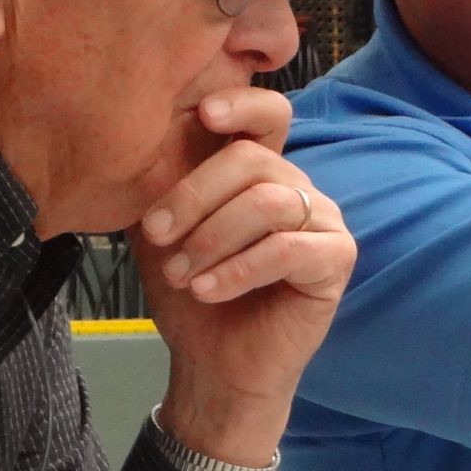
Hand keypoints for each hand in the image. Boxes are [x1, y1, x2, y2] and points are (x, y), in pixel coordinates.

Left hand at [133, 87, 354, 468]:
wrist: (212, 366)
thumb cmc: (190, 295)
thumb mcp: (162, 232)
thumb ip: (160, 185)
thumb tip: (135, 137)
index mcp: (258, 171)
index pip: (268, 115)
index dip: (242, 104)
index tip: (203, 115)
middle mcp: (295, 186)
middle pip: (253, 159)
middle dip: (195, 196)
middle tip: (157, 234)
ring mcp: (322, 220)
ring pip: (268, 203)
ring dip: (213, 238)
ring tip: (182, 274)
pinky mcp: (336, 259)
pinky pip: (288, 249)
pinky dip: (239, 270)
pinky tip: (208, 290)